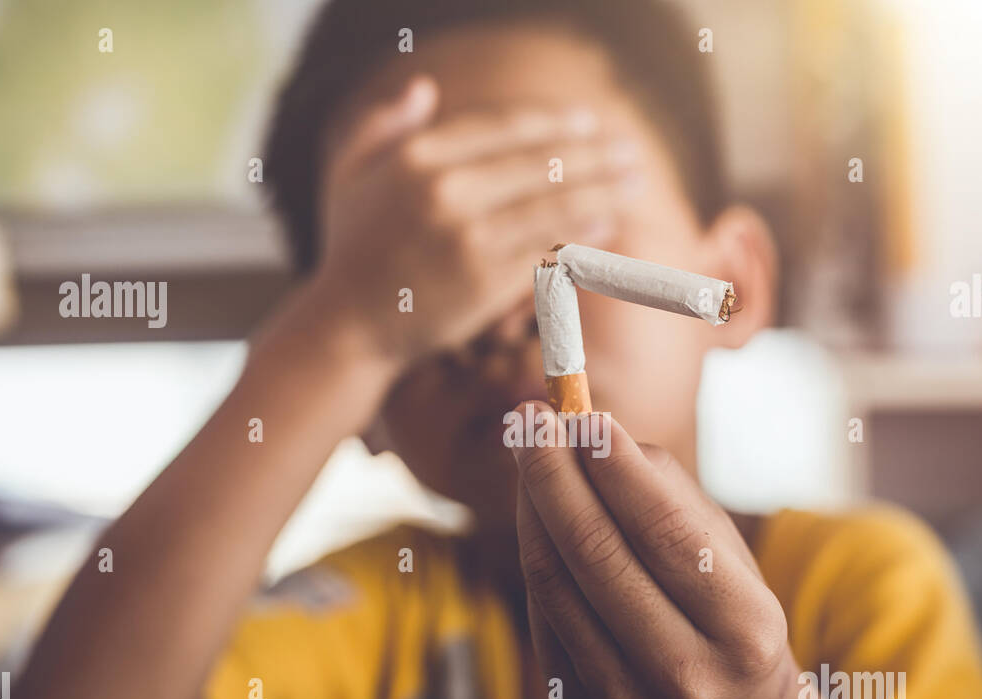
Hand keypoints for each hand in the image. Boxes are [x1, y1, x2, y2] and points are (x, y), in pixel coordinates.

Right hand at [310, 75, 641, 368]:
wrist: (347, 327)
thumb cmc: (350, 251)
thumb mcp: (349, 174)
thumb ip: (383, 126)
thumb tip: (426, 88)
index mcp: (418, 157)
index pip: (504, 130)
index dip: (553, 125)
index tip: (588, 122)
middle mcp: (445, 190)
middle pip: (539, 163)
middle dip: (593, 154)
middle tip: (629, 150)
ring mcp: (468, 237)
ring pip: (552, 205)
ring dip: (602, 190)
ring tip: (634, 183)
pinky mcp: (485, 282)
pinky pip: (545, 250)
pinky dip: (580, 236)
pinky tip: (607, 226)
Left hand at [510, 403, 797, 698]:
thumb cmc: (726, 609)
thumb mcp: (726, 551)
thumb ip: (667, 492)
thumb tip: (588, 433)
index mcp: (743, 629)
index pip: (666, 534)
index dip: (617, 469)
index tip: (583, 414)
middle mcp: (686, 674)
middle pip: (598, 556)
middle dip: (556, 476)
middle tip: (530, 420)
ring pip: (556, 582)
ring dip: (533, 506)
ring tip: (527, 450)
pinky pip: (543, 610)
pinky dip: (535, 549)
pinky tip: (534, 508)